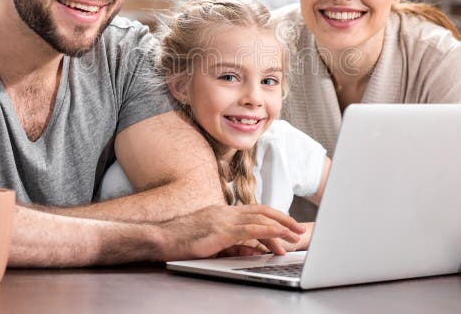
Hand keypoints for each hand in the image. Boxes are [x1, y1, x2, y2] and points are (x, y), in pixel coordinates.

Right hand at [159, 204, 304, 260]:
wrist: (161, 239)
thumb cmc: (181, 242)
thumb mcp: (212, 243)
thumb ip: (234, 245)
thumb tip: (254, 251)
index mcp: (223, 212)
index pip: (255, 210)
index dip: (274, 216)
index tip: (287, 225)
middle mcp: (226, 211)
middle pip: (263, 210)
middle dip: (284, 218)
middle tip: (299, 229)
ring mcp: (223, 219)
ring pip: (260, 218)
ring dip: (281, 226)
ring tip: (295, 236)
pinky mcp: (221, 231)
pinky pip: (250, 229)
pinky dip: (268, 231)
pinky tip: (278, 238)